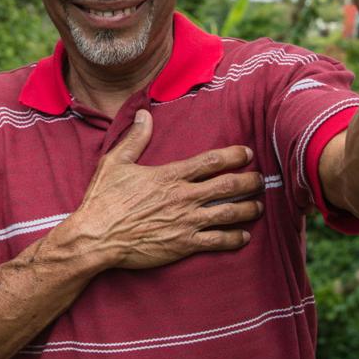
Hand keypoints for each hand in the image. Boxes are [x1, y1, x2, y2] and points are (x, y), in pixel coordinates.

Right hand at [49, 109, 263, 269]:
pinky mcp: (183, 244)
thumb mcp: (115, 162)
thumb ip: (134, 138)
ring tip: (258, 207)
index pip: (211, 161)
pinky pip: (217, 241)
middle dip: (250, 182)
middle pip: (228, 186)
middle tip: (261, 180)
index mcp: (170, 175)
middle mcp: (183, 197)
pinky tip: (243, 236)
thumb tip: (143, 114)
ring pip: (229, 213)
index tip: (247, 154)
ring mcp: (186, 222)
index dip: (234, 156)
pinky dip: (234, 238)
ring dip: (248, 209)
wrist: (96, 237)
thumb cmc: (103, 200)